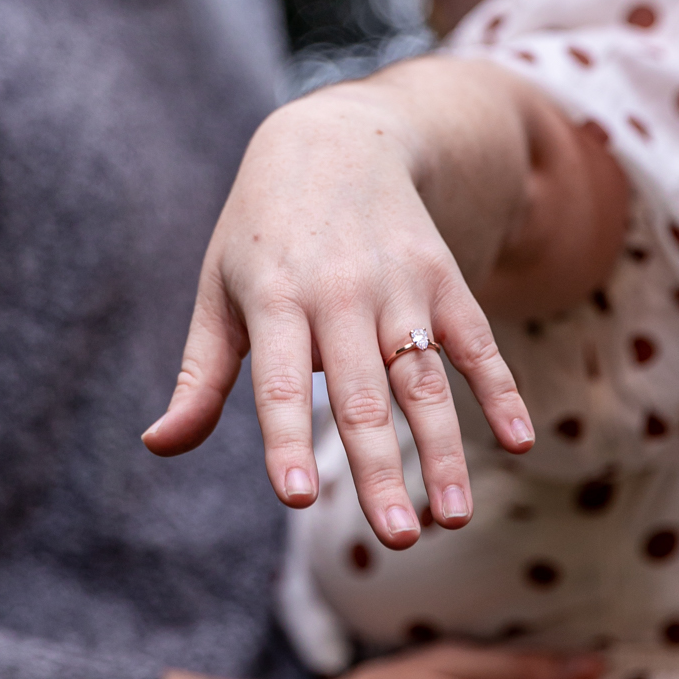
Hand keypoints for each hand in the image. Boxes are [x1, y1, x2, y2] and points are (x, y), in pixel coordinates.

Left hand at [144, 59, 623, 549]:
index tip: (297, 498)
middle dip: (380, 469)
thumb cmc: (260, 235)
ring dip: (444, 451)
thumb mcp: (219, 292)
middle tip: (395, 539)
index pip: (281, 383)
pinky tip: (520, 439)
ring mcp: (399, 284)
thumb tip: (158, 446)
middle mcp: (340, 293)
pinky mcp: (443, 277)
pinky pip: (476, 340)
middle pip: (363, 395)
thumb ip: (200, 377)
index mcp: (275, 300)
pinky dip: (500, 388)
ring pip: (424, 379)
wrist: (334, 138)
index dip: (287, 440)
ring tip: (452, 518)